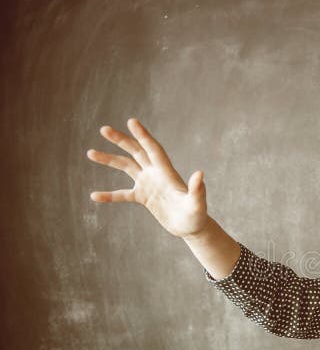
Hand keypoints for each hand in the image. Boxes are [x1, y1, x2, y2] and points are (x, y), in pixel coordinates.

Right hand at [86, 118, 208, 238]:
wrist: (192, 228)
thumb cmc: (197, 216)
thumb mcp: (197, 204)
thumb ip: (197, 190)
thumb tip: (200, 174)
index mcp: (167, 173)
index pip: (153, 149)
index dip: (143, 135)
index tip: (131, 121)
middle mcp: (156, 174)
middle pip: (136, 151)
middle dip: (121, 140)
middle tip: (103, 129)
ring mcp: (149, 184)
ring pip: (126, 166)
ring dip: (109, 159)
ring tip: (90, 152)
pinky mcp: (144, 197)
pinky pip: (122, 193)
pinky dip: (109, 194)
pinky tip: (94, 196)